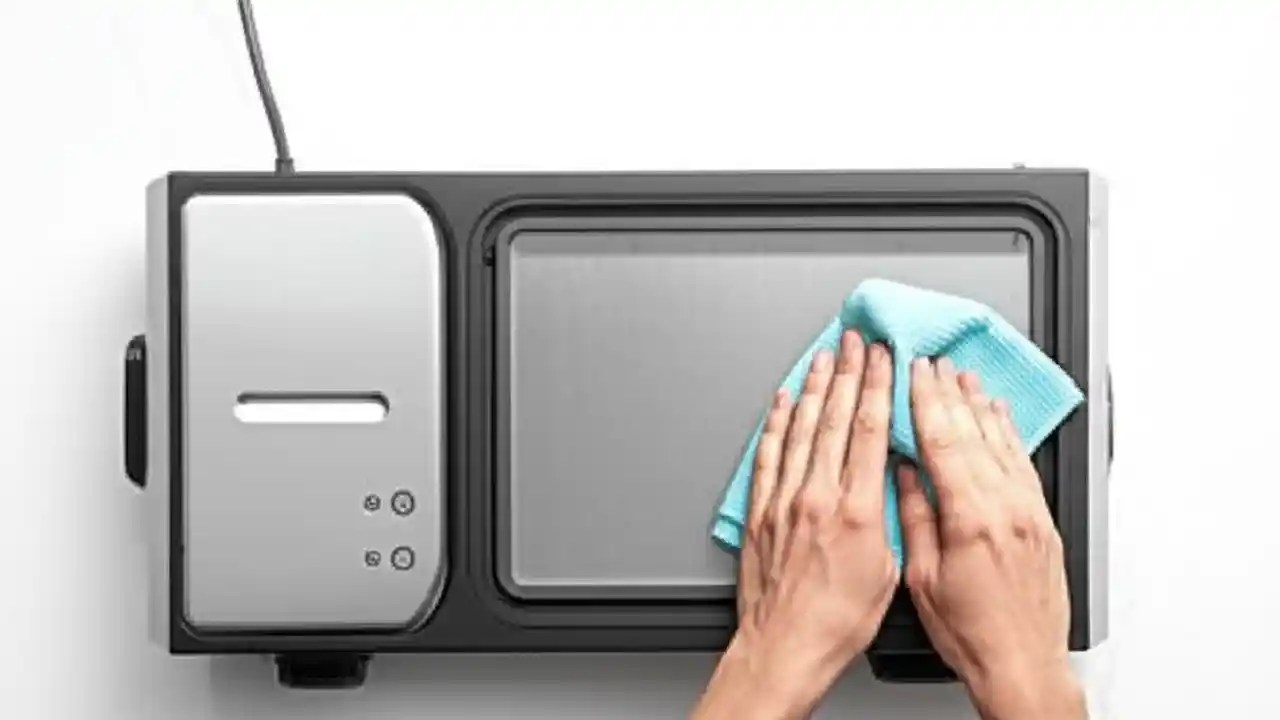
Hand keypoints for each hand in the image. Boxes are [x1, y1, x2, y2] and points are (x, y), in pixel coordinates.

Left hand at [693, 331, 897, 719]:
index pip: (871, 431)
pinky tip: (784, 402)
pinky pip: (768, 455)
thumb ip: (891, 520)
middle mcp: (818, 497)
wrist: (785, 646)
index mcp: (858, 511)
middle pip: (837, 419)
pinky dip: (777, 424)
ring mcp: (785, 501)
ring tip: (824, 357)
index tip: (884, 360)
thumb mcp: (889, 571)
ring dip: (815, 388)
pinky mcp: (760, 512)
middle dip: (850, 374)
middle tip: (856, 341)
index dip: (878, 388)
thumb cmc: (837, 621)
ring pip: (802, 429)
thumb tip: (892, 486)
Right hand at [897, 357, 1084, 719]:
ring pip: (1002, 444)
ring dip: (980, 406)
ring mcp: (1029, 513)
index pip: (944, 443)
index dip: (926, 402)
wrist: (1023, 665)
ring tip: (964, 377)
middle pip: (973, 434)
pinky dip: (1009, 434)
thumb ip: (916, 518)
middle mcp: (1006, 509)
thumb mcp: (923, 579)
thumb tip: (905, 475)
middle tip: (934, 363)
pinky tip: (999, 417)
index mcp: (970, 521)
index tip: (914, 373)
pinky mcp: (1043, 522)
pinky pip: (1024, 464)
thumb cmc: (971, 634)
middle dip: (950, 393)